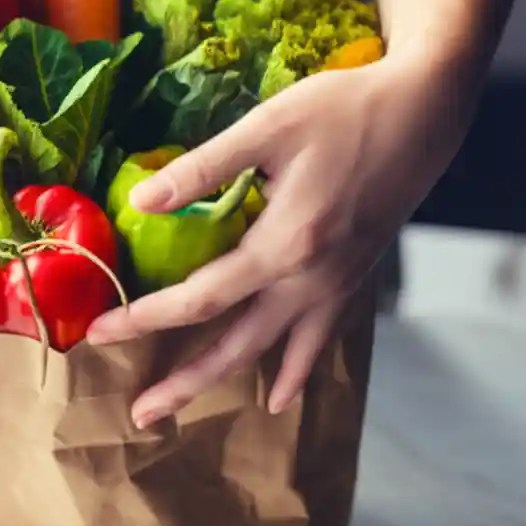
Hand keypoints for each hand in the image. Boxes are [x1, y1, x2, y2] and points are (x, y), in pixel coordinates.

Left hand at [86, 48, 476, 427]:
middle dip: (182, 383)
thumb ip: (203, 168)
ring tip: (183, 414)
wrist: (425, 112)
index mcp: (286, 244)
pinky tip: (276, 398)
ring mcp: (336, 286)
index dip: (146, 318)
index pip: (200, 299)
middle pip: (235, 347)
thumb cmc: (344, 110)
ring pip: (273, 354)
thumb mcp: (267, 128)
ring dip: (225, 385)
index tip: (101, 331)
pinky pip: (318, 342)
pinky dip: (294, 373)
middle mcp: (312, 279)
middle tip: (139, 414)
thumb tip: (140, 203)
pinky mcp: (352, 279)